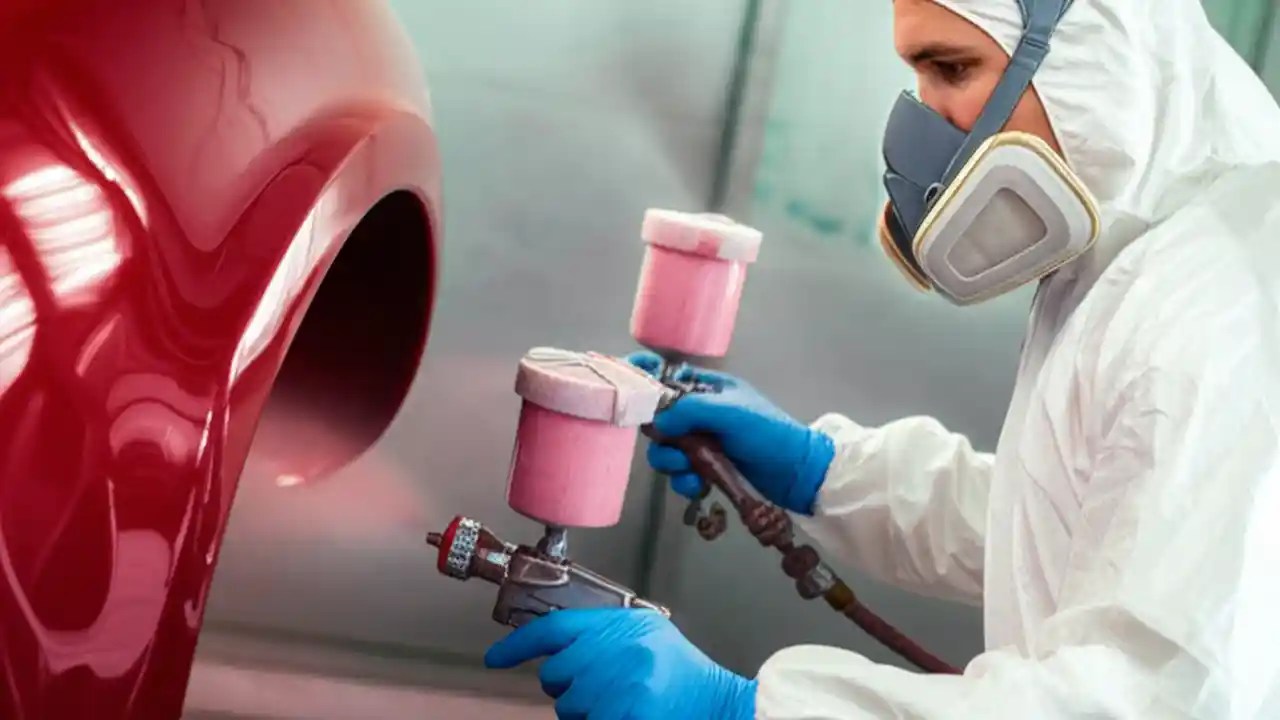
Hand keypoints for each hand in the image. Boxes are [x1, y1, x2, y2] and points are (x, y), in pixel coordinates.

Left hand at [485, 609, 755, 719]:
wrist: (718, 703)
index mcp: (618, 625)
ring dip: (586, 712)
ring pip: (568, 708)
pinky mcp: (622, 714)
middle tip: (602, 690)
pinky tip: (625, 713)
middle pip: (555, 675)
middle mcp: (612, 651)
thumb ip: (604, 635)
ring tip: (622, 703)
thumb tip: (560, 648)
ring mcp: (615, 686)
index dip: (517, 644)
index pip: (553, 629)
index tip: (495, 658)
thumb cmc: (682, 672)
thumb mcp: (647, 635)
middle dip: (569, 687)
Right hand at [627, 351, 834, 514]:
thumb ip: (691, 410)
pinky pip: (680, 474)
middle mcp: (701, 413)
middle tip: (673, 446)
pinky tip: (698, 486)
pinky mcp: (708, 469)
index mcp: (709, 388)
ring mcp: (704, 442)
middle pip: (659, 420)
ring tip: (689, 471)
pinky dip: (684, 482)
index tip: (626, 392)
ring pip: (666, 450)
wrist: (798, 474)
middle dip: (660, 437)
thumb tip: (658, 420)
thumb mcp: (731, 412)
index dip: (644, 380)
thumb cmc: (769, 433)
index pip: (668, 377)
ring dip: (670, 462)